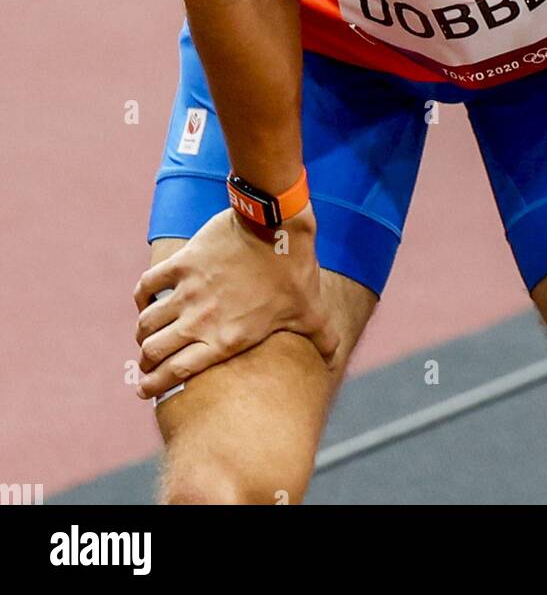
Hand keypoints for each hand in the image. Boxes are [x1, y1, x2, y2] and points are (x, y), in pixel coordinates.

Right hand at [133, 204, 339, 398]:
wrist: (276, 225)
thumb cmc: (293, 271)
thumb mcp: (311, 312)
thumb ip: (322, 340)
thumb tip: (336, 360)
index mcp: (225, 340)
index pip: (176, 372)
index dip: (155, 384)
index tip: (144, 389)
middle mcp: (200, 321)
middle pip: (153, 350)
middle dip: (145, 361)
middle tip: (145, 363)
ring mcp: (188, 292)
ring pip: (147, 322)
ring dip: (143, 332)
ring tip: (145, 336)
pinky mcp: (183, 264)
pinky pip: (149, 285)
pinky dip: (143, 296)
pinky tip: (146, 300)